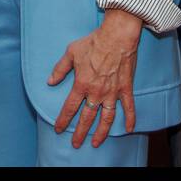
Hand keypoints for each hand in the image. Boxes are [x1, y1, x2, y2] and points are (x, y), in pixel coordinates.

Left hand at [48, 8, 142, 147]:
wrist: (117, 36)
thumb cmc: (93, 42)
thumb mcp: (71, 52)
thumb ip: (60, 69)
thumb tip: (50, 81)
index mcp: (81, 84)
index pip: (70, 108)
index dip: (63, 120)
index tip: (59, 129)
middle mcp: (96, 92)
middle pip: (87, 118)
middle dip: (80, 132)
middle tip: (76, 144)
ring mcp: (112, 92)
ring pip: (106, 118)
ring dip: (101, 132)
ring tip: (96, 143)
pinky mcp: (125, 88)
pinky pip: (129, 107)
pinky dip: (130, 119)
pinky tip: (129, 129)